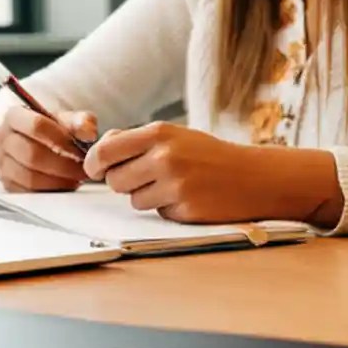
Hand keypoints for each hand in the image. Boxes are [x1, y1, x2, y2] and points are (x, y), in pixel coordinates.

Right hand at [0, 107, 98, 192]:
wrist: (28, 144)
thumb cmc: (48, 131)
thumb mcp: (64, 120)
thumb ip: (80, 122)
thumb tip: (88, 133)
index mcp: (14, 116)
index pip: (36, 125)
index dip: (61, 139)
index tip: (80, 150)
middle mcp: (1, 139)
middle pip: (33, 155)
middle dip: (63, 165)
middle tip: (82, 169)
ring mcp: (1, 164)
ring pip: (30, 178)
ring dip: (58, 181)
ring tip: (75, 178)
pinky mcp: (6, 184)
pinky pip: (29, 193)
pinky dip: (50, 191)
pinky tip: (64, 185)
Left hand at [83, 121, 344, 225]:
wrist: (253, 177)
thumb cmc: (208, 155)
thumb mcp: (174, 136)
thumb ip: (136, 141)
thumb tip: (100, 148)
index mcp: (158, 133)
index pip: (106, 150)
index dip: (94, 163)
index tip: (95, 169)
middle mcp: (164, 157)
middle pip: (114, 180)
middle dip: (124, 182)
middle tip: (146, 177)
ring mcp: (175, 184)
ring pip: (134, 200)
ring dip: (147, 197)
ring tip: (174, 186)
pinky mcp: (184, 209)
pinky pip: (157, 213)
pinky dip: (168, 209)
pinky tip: (188, 198)